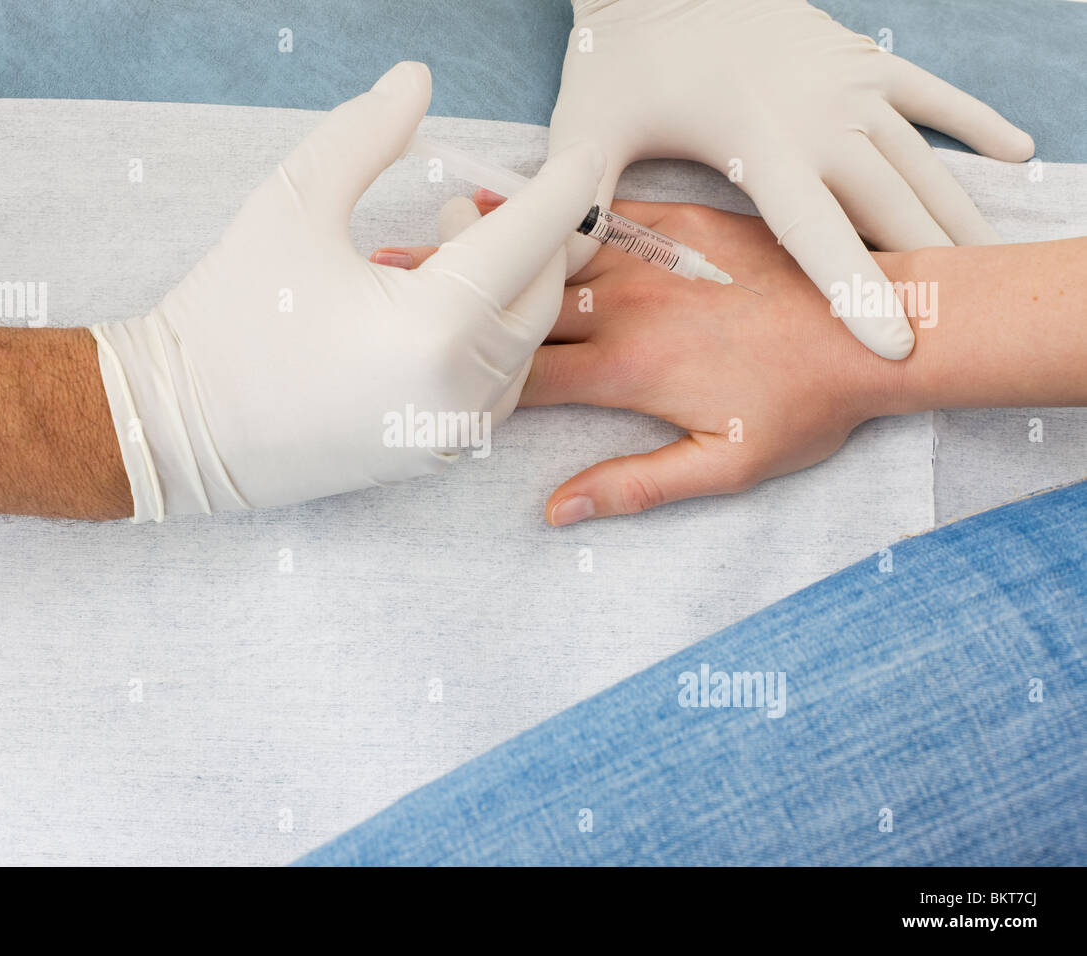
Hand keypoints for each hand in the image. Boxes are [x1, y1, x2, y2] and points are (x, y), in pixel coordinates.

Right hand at [91, 62, 604, 520]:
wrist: (178, 432)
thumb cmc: (229, 314)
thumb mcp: (292, 203)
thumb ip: (365, 135)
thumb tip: (417, 80)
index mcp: (435, 325)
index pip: (530, 236)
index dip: (564, 184)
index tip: (587, 152)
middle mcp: (460, 390)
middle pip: (542, 292)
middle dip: (524, 239)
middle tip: (459, 208)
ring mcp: (452, 432)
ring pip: (525, 344)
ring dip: (504, 290)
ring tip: (438, 258)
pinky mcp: (436, 455)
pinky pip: (496, 389)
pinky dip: (488, 342)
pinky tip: (435, 313)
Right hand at [373, 195, 894, 525]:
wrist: (878, 328)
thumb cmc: (804, 405)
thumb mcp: (725, 467)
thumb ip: (635, 485)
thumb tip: (555, 511)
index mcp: (626, 372)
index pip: (521, 378)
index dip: (463, 380)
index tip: (408, 378)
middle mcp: (624, 309)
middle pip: (514, 309)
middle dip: (443, 305)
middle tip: (376, 289)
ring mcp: (649, 259)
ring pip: (545, 256)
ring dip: (478, 255)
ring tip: (414, 243)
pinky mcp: (678, 224)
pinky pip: (601, 212)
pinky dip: (549, 208)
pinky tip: (505, 197)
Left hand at [550, 0, 1033, 359]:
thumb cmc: (620, 57)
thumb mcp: (586, 133)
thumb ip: (577, 207)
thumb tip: (557, 280)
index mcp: (759, 146)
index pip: (819, 237)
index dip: (858, 295)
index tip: (898, 344)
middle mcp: (821, 117)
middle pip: (891, 210)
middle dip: (930, 271)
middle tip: (967, 333)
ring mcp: (850, 84)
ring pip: (921, 163)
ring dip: (957, 217)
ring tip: (991, 270)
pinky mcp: (862, 58)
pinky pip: (934, 94)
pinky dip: (975, 125)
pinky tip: (1016, 152)